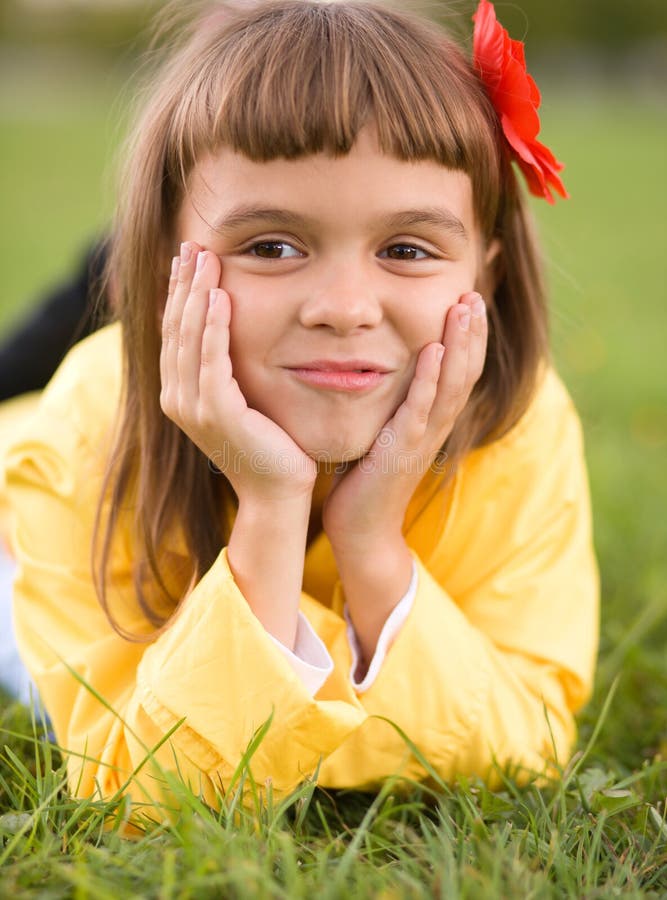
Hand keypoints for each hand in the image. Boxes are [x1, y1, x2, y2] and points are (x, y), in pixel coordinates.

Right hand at [160, 242, 316, 646]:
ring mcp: (192, 408)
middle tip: (194, 244)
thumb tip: (233, 327)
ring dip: (196, 294)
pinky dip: (213, 326)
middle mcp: (178, 398)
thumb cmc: (270, 444)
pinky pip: (211, 361)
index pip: (175, 331)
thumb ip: (229, 367)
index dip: (179, 292)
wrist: (278, 492)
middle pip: (175, 328)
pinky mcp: (216, 414)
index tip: (189, 257)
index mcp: (181, 393)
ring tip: (205, 258)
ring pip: (189, 338)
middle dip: (183, 284)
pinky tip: (220, 296)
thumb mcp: (244, 399)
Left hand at [321, 293, 486, 661]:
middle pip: (464, 372)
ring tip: (464, 307)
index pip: (457, 373)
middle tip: (473, 291)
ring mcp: (421, 440)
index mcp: (430, 422)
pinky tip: (433, 350)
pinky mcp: (400, 452)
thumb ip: (391, 407)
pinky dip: (428, 380)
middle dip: (472, 332)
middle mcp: (433, 428)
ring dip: (460, 345)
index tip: (467, 300)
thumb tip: (380, 373)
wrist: (360, 531)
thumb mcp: (382, 435)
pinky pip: (419, 411)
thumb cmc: (365, 481)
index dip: (467, 338)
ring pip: (451, 386)